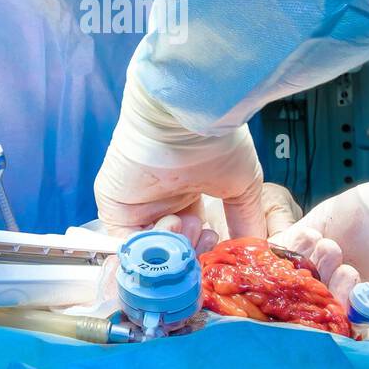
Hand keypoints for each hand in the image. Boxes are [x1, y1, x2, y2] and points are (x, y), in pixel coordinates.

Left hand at [95, 78, 265, 239]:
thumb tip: (254, 247)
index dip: (204, 247)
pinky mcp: (114, 205)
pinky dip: (151, 245)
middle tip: (204, 236)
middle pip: (171, 247)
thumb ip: (247, 220)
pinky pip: (127, 241)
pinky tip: (171, 222)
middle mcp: (158, 199)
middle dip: (190, 250)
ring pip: (151, 248)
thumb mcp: (241, 185)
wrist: (186, 118)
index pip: (191, 236)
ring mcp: (134, 203)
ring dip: (174, 244)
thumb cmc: (215, 140)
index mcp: (184, 193)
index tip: (217, 244)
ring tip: (186, 221)